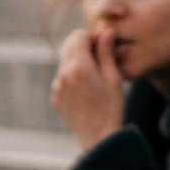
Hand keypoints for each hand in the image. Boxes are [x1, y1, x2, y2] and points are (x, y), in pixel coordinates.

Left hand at [44, 19, 124, 144]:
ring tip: (95, 79)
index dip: (92, 38)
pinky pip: (62, 79)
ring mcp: (57, 87)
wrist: (98, 138)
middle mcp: (63, 74)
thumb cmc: (111, 108)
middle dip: (83, 48)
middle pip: (69, 46)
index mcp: (79, 66)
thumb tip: (106, 31)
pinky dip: (72, 78)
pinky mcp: (56, 98)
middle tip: (100, 60)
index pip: (77, 36)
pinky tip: (87, 92)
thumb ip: (106, 52)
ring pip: (65, 62)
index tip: (103, 48)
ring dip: (78, 63)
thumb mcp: (113, 78)